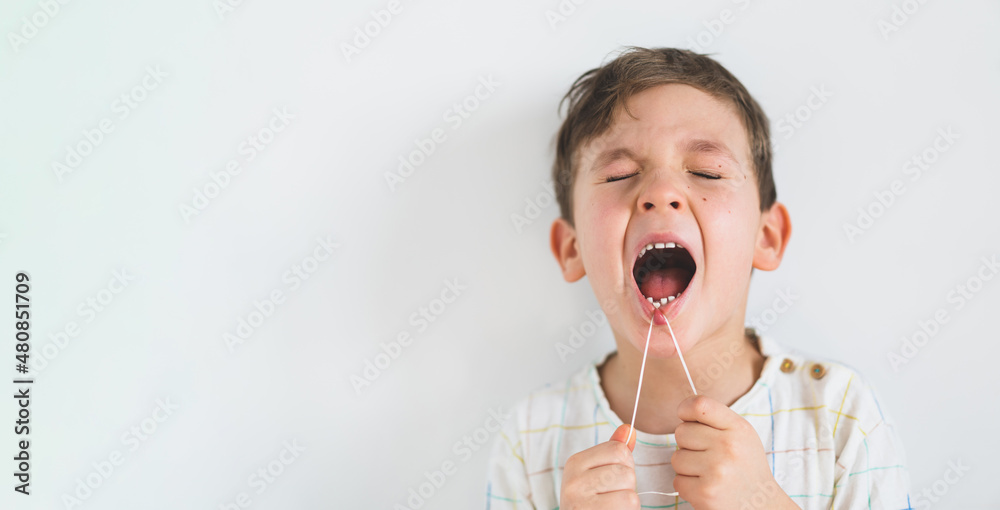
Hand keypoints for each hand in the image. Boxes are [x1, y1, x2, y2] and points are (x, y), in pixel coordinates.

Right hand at [560, 424, 640, 509]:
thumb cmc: (593, 503)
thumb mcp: (599, 474)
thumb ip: (613, 452)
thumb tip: (628, 429)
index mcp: (575, 463)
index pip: (618, 450)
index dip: (625, 466)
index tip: (612, 480)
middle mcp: (573, 481)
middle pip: (626, 471)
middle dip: (628, 487)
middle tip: (611, 498)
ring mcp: (580, 502)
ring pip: (630, 492)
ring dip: (628, 503)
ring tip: (612, 508)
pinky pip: (628, 506)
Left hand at [672, 395, 795, 508]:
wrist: (762, 505)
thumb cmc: (745, 467)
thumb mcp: (742, 436)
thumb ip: (716, 420)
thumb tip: (682, 410)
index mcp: (738, 428)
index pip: (700, 405)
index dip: (685, 409)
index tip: (687, 418)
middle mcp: (728, 446)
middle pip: (681, 432)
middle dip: (688, 445)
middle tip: (706, 456)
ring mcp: (716, 470)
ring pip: (676, 458)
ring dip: (687, 468)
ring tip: (708, 474)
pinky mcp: (705, 493)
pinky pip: (678, 482)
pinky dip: (688, 487)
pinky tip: (706, 487)